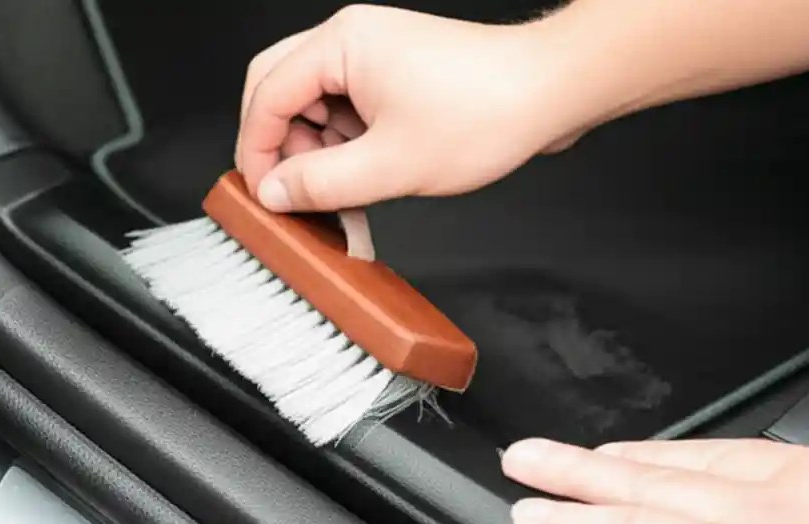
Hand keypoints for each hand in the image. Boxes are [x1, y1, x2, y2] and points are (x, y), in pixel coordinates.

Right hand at [235, 5, 583, 258]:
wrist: (551, 92)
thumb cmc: (487, 112)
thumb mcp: (390, 166)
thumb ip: (322, 184)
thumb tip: (276, 193)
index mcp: (340, 45)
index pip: (266, 96)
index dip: (257, 152)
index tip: (263, 196)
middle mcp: (353, 39)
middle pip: (283, 93)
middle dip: (285, 150)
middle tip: (295, 195)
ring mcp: (378, 54)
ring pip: (319, 105)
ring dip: (323, 154)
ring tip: (344, 199)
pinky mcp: (401, 73)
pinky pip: (354, 109)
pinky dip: (352, 147)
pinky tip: (367, 182)